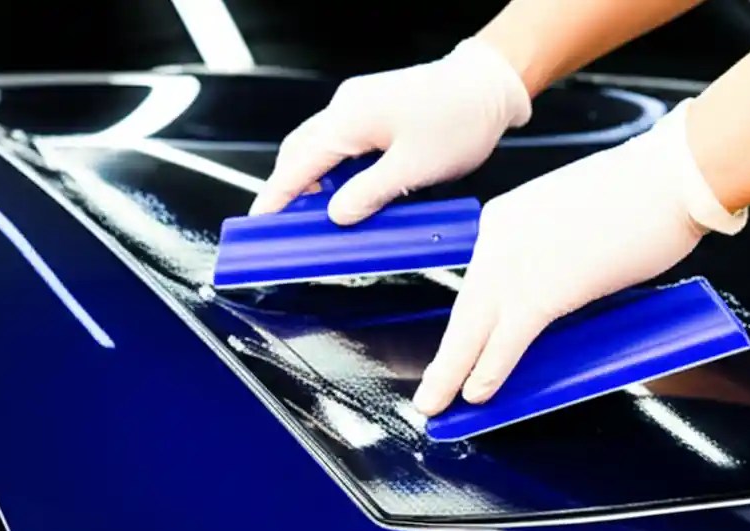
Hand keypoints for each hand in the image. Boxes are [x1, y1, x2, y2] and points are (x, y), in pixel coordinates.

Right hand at [248, 37, 531, 224]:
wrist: (489, 85)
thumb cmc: (460, 119)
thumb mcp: (413, 169)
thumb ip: (369, 194)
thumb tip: (337, 215)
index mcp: (349, 120)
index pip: (298, 165)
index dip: (276, 196)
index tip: (260, 221)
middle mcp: (347, 107)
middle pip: (301, 152)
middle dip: (290, 189)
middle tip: (289, 226)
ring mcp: (359, 104)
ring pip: (321, 146)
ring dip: (316, 180)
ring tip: (324, 217)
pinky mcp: (374, 108)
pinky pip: (342, 141)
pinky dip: (336, 168)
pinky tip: (352, 191)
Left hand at [411, 99, 747, 415]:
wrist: (670, 175)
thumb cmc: (641, 193)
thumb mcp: (575, 221)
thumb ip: (554, 257)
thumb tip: (559, 294)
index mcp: (506, 218)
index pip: (478, 283)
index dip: (469, 325)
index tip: (459, 352)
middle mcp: (500, 238)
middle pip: (465, 309)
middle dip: (447, 357)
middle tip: (430, 392)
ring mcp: (517, 263)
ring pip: (472, 330)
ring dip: (452, 374)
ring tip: (435, 404)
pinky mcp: (544, 288)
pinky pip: (507, 339)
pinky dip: (489, 370)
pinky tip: (475, 394)